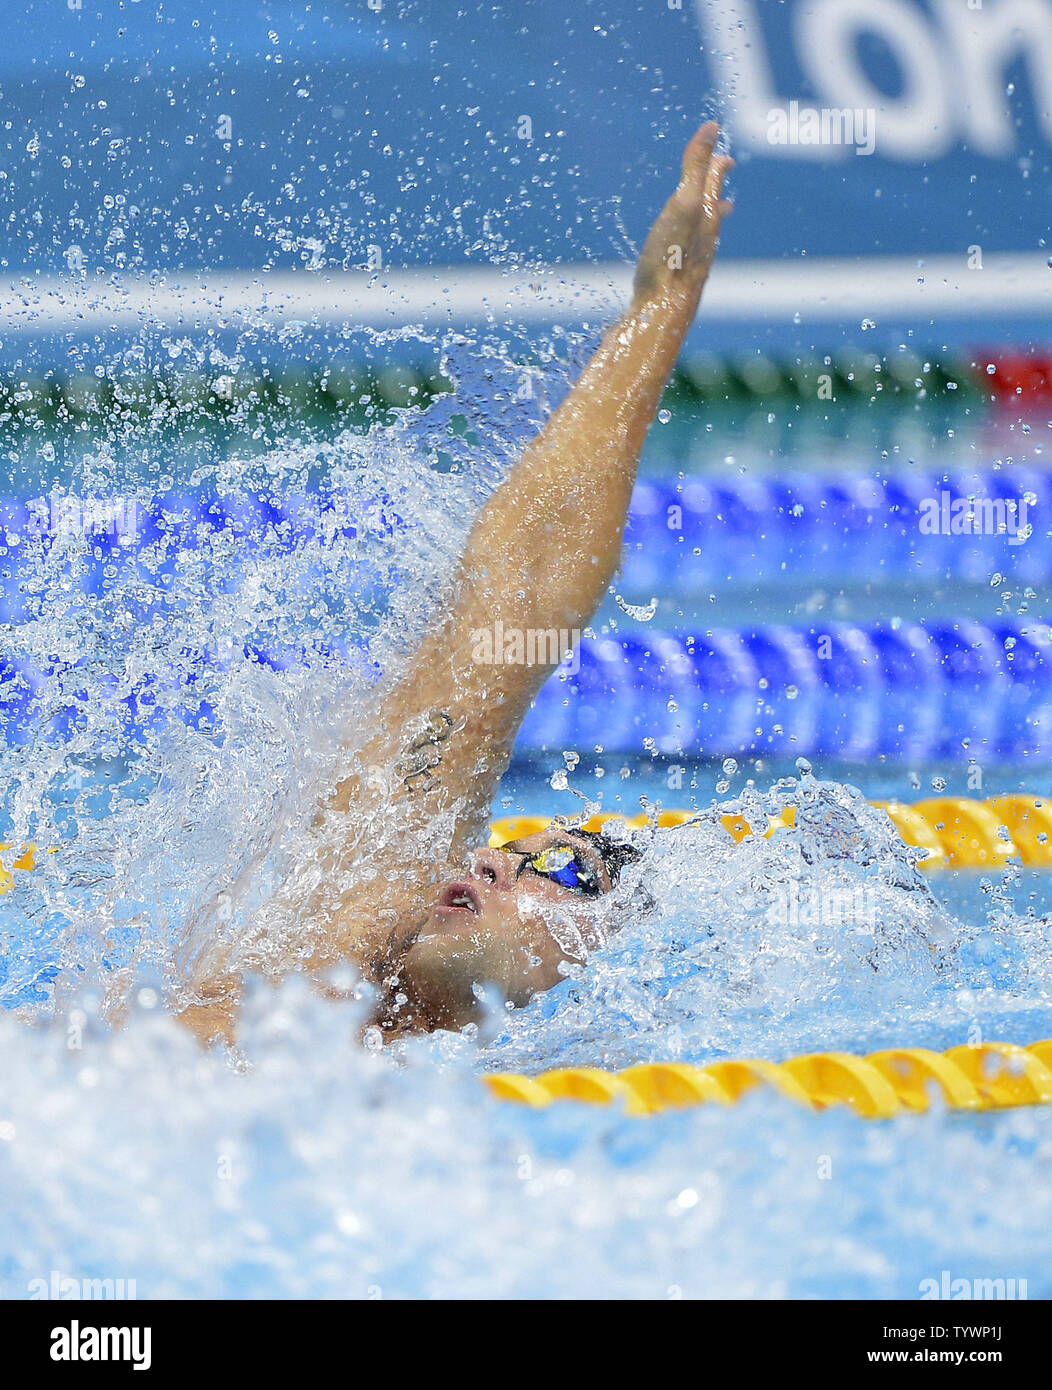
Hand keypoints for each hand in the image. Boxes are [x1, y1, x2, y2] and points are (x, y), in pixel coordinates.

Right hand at [632, 121, 732, 313]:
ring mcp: (686, 271)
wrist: (659, 318)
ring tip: (706, 225)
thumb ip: (695, 169)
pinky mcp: (669, 293)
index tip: (725, 157)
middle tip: (720, 190)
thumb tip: (713, 126)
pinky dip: (682, 256)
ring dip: (702, 229)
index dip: (716, 168)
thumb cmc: (670, 262)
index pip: (712, 186)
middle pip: (710, 215)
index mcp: (703, 221)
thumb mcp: (683, 206)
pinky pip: (679, 266)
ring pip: (698, 243)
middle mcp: (700, 246)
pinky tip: (675, 266)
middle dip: (713, 199)